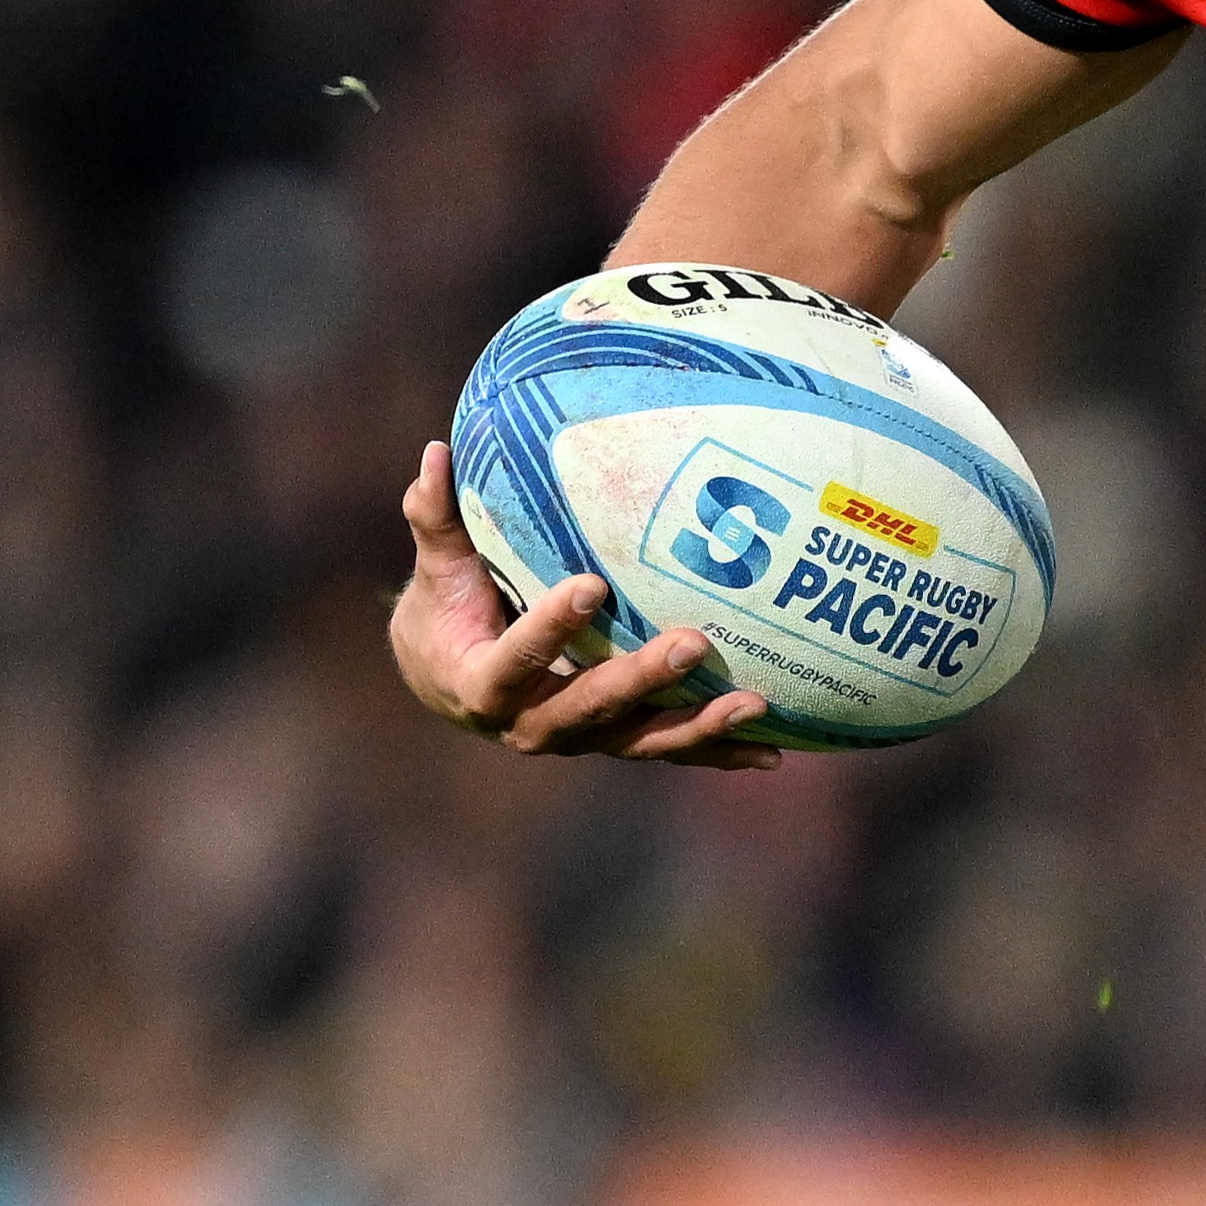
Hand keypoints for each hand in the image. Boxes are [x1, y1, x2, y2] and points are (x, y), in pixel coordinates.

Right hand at [391, 442, 776, 765]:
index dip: (552, 627)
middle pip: (591, 708)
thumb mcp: (437, 568)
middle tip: (694, 642)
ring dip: (699, 726)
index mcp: (483, 684)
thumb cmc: (445, 609)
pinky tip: (771, 754)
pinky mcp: (613, 741)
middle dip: (643, 679)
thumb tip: (434, 451)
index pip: (517, 658)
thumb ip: (435, 517)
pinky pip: (666, 749)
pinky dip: (716, 751)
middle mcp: (532, 723)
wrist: (449, 680)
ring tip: (754, 705)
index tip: (590, 586)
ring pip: (640, 739)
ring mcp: (579, 739)